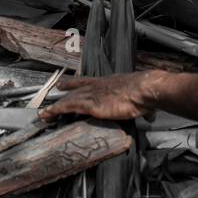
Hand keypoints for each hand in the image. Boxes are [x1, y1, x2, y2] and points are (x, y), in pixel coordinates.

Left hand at [38, 71, 159, 122]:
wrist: (143, 89)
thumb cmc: (146, 94)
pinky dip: (56, 110)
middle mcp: (97, 87)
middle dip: (65, 92)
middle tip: (56, 91)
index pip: (88, 82)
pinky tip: (48, 114)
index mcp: (109, 83)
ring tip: (45, 113)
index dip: (76, 83)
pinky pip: (67, 107)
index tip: (66, 83)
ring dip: (56, 106)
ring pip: (69, 99)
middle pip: (76, 89)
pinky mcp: (90, 105)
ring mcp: (92, 95)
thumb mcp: (143, 101)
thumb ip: (144, 109)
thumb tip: (152, 115)